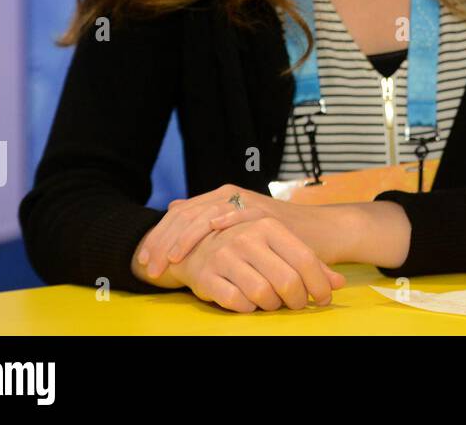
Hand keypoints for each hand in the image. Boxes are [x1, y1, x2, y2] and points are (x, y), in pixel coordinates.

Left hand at [137, 184, 283, 279]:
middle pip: (186, 215)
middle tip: (151, 268)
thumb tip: (172, 207)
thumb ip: (206, 219)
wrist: (319, 232)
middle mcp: (229, 196)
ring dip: (185, 238)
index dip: (158, 238)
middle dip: (164, 242)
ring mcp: (247, 203)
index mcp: (218, 200)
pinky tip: (209, 232)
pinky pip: (240, 212)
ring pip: (206, 215)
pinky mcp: (265, 212)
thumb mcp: (235, 229)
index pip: (179, 215)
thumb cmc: (274, 238)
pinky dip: (224, 221)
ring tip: (172, 260)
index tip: (145, 263)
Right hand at [166, 215, 344, 312]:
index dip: (319, 283)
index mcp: (268, 226)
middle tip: (298, 304)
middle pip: (287, 280)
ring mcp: (225, 256)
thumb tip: (339, 283)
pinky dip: (249, 308)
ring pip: (263, 294)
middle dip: (298, 299)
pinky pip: (237, 302)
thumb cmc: (247, 247)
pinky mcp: (207, 276)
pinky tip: (251, 304)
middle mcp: (247, 238)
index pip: (304, 259)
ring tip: (274, 303)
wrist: (195, 245)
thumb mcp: (278, 246)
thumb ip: (310, 263)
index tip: (324, 297)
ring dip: (273, 305)